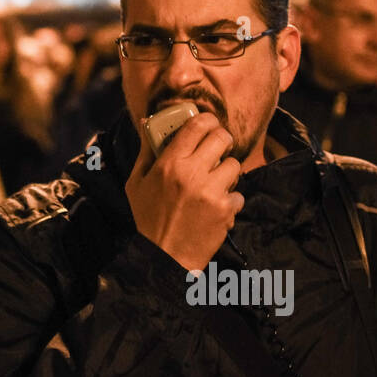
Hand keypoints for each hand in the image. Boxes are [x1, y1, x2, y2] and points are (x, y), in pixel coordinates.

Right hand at [123, 112, 244, 271]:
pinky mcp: (225, 210)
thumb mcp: (137, 182)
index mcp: (169, 163)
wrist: (163, 257)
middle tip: (217, 149)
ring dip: (227, 172)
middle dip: (222, 141)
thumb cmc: (147, 218)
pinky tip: (216, 208)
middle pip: (222, 138)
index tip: (207, 125)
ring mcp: (211, 192)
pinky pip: (238, 194)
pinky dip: (230, 201)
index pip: (197, 125)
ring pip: (234, 165)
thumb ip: (146, 150)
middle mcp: (192, 173)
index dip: (206, 120)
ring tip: (215, 182)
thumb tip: (147, 122)